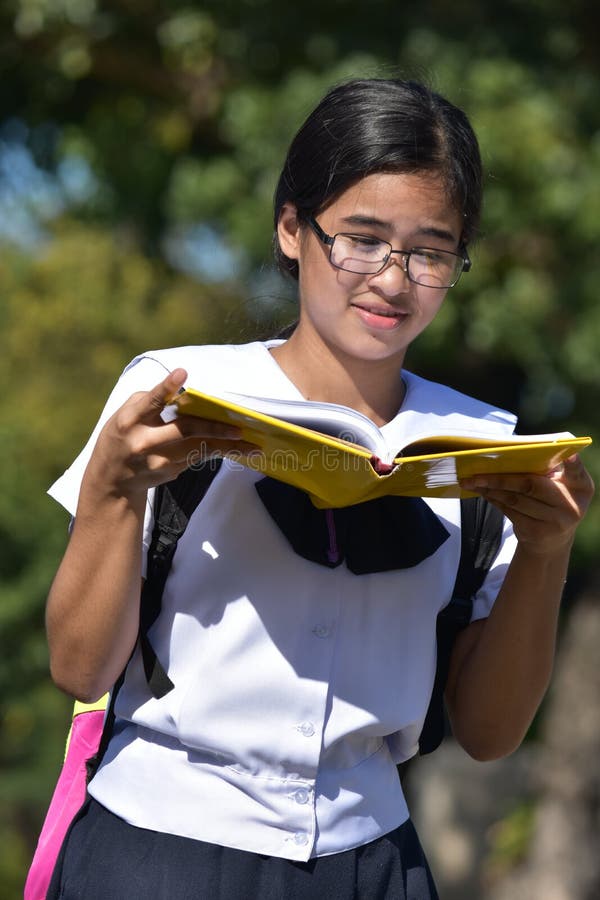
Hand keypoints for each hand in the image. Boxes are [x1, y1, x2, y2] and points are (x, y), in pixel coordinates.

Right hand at [83, 368, 259, 501]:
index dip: (166, 387)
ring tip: (253, 447)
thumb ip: (149, 402)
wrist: (112, 481)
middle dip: (213, 429)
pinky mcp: (171, 471)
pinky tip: (239, 450)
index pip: (150, 402)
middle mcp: (145, 441)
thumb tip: (183, 395)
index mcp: (130, 421)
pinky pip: (198, 456)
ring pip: (199, 449)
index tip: (182, 373)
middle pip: (183, 430)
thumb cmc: (121, 436)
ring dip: (228, 448)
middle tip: (238, 429)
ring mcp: (159, 460)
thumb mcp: (125, 415)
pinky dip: (218, 451)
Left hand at [460, 455, 593, 555]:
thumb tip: (515, 451)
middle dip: (501, 477)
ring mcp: (554, 522)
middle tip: (478, 471)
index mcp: (581, 487)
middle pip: (531, 485)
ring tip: (473, 480)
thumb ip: (551, 469)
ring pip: (515, 500)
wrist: (552, 540)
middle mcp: (571, 505)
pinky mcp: (537, 533)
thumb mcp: (563, 486)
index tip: (567, 454)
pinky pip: (509, 512)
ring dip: (491, 488)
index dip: (573, 463)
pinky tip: (482, 492)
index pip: (577, 472)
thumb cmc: (554, 501)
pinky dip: (494, 500)